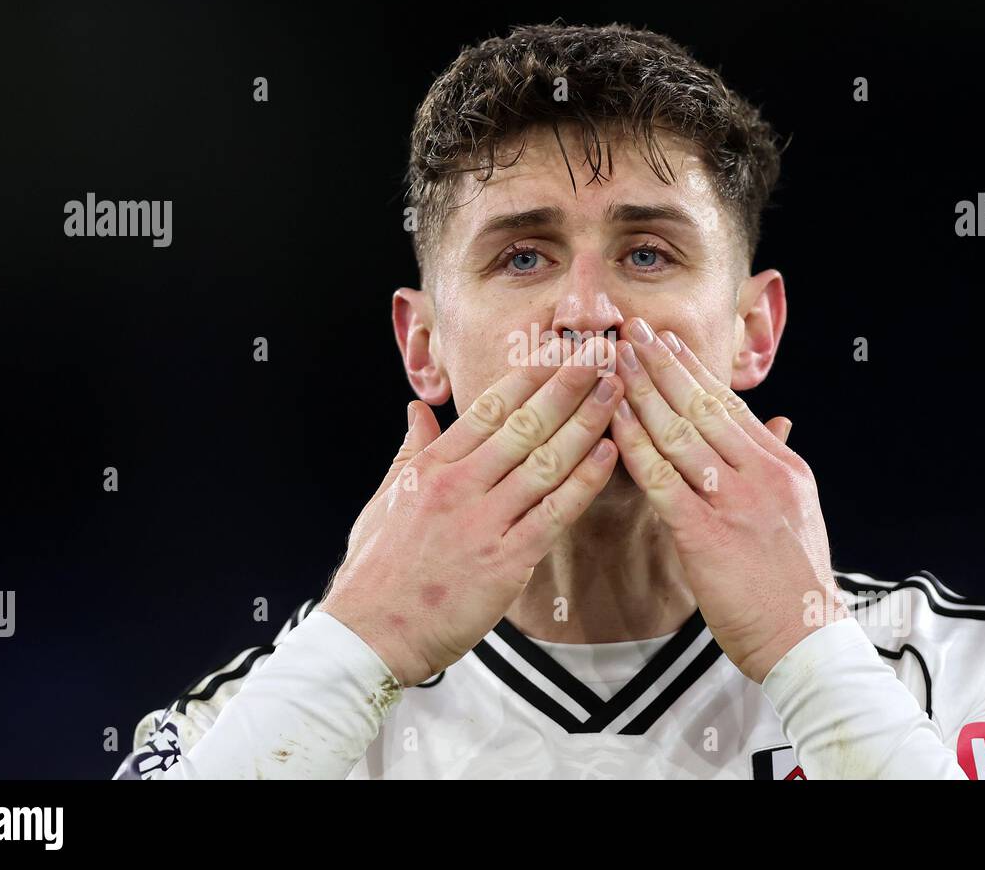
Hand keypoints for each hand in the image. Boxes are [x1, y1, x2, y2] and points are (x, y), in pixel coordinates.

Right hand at [320, 335, 623, 685]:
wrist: (370, 633)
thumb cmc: (376, 572)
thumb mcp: (385, 499)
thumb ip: (410, 451)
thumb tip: (418, 411)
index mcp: (431, 468)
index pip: (487, 409)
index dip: (527, 376)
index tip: (556, 350)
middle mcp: (460, 486)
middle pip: (523, 424)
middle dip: (566, 384)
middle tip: (599, 353)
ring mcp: (484, 521)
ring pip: (545, 460)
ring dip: (584, 422)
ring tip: (614, 390)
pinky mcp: (506, 560)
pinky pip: (554, 512)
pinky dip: (583, 480)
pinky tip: (607, 452)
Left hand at [608, 318, 846, 682]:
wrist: (806, 641)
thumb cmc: (795, 583)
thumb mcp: (799, 512)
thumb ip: (778, 464)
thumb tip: (778, 424)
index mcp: (782, 467)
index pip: (729, 406)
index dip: (693, 370)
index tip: (666, 341)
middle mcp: (761, 475)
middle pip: (702, 408)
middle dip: (662, 365)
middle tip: (632, 331)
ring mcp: (735, 502)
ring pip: (679, 435)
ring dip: (643, 393)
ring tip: (616, 360)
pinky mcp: (706, 534)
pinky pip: (662, 479)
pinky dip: (635, 447)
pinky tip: (612, 422)